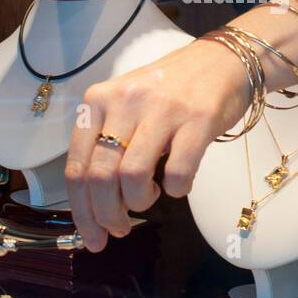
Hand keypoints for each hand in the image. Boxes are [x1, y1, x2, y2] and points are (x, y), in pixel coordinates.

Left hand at [63, 37, 251, 251]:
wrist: (221, 60)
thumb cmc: (169, 90)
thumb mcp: (125, 106)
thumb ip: (106, 144)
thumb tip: (95, 203)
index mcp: (99, 101)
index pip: (77, 166)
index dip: (82, 211)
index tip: (92, 236)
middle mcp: (125, 102)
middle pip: (101, 176)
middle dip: (107, 216)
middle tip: (119, 229)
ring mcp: (162, 110)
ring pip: (133, 176)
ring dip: (139, 202)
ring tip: (150, 198)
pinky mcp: (198, 120)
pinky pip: (178, 171)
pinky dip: (176, 189)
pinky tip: (177, 185)